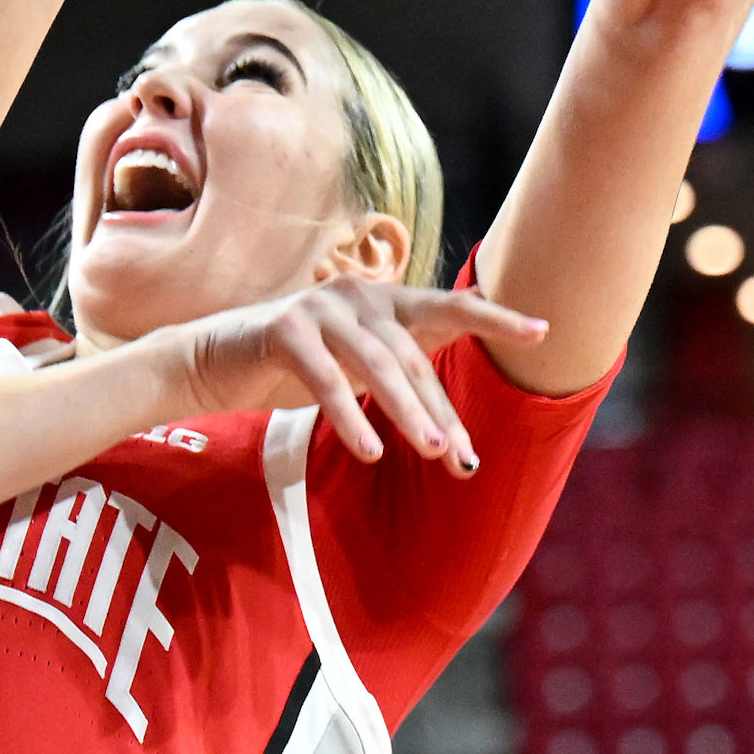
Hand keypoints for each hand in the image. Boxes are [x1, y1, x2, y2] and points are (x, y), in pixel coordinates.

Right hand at [167, 279, 545, 468]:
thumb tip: (449, 424)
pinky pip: (326, 378)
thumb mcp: (354, 366)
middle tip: (465, 459)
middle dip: (442, 409)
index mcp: (383, 301)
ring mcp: (320, 307)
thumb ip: (396, 373)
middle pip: (413, 355)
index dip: (495, 317)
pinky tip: (371, 450)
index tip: (542, 330)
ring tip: (435, 452)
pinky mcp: (283, 329)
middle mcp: (358, 295)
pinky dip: (349, 415)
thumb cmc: (292, 368)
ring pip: (378, 365)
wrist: (212, 359)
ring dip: (409, 412)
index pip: (449, 307)